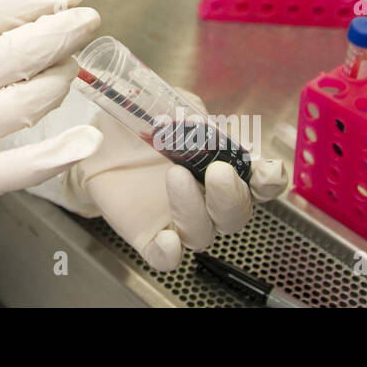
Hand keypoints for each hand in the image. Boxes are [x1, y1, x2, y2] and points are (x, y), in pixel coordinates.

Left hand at [69, 91, 287, 270]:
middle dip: (232, 195)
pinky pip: (166, 258)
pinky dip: (170, 253)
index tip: (266, 170)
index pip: (258, 183)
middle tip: (218, 171)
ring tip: (175, 175)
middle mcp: (206, 199)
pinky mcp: (149, 236)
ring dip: (195, 209)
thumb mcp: (165, 107)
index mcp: (220, 166)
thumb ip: (188, 113)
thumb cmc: (139, 125)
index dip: (269, 181)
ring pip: (203, 234)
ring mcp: (178, 221)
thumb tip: (201, 122)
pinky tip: (167, 241)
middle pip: (235, 213)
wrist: (97, 143)